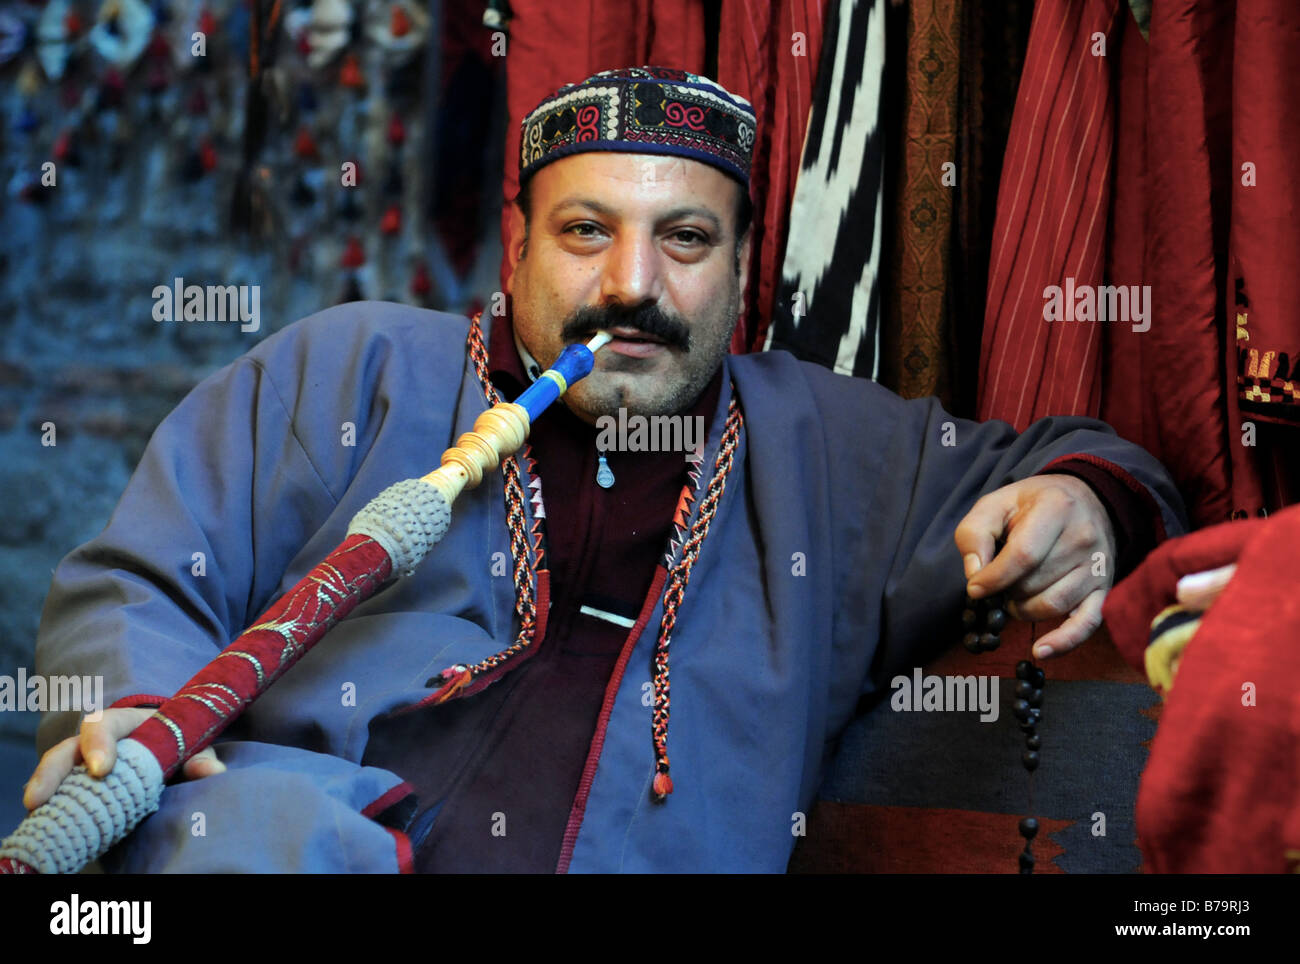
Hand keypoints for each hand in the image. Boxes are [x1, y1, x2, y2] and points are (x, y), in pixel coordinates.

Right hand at [23, 707, 225, 810]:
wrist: (168, 744)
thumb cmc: (177, 741)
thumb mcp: (192, 744)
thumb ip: (202, 755)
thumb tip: (211, 771)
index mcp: (124, 722)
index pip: (103, 724)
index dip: (98, 743)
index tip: (101, 770)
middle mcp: (96, 740)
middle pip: (67, 749)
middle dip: (52, 772)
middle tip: (40, 798)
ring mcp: (81, 762)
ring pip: (55, 769)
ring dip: (42, 788)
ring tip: (33, 809)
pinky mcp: (77, 782)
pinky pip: (58, 791)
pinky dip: (50, 803)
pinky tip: (41, 820)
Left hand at [954, 475, 1116, 658]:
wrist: (1084, 500)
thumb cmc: (1031, 505)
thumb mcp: (995, 504)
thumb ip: (974, 534)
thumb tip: (975, 575)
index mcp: (1056, 509)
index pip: (1023, 556)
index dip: (993, 578)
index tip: (975, 588)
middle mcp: (1083, 537)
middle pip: (1034, 583)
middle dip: (1006, 591)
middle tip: (999, 583)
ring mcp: (1098, 566)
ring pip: (1054, 605)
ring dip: (1024, 610)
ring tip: (1014, 597)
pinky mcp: (1105, 589)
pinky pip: (1087, 623)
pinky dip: (1063, 642)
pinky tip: (1041, 651)